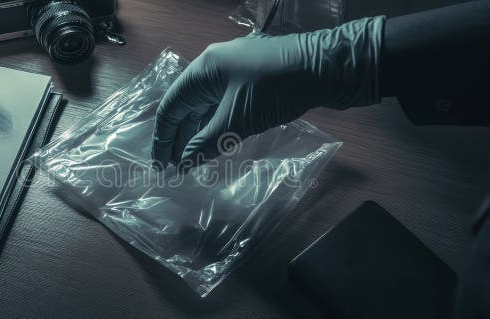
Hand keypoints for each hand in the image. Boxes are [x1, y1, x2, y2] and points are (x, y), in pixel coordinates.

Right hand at [152, 17, 384, 167]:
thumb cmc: (277, 89)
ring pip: (206, 106)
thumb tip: (183, 164)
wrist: (327, 68)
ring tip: (192, 160)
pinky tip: (216, 143)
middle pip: (186, 106)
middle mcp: (214, 67)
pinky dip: (216, 124)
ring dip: (197, 133)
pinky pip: (223, 104)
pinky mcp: (253, 80)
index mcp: (203, 69)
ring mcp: (234, 71)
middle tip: (174, 168)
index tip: (161, 167)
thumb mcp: (238, 120)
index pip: (171, 107)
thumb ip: (206, 142)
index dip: (163, 139)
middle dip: (178, 138)